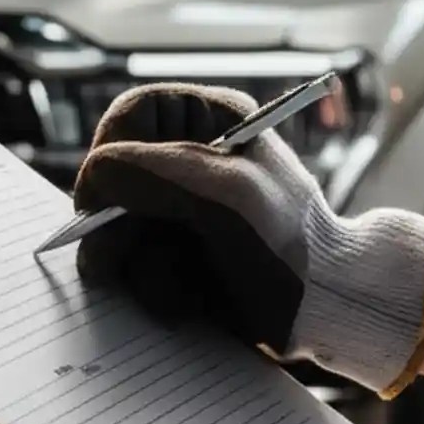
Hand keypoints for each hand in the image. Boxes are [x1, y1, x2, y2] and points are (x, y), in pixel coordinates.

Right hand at [72, 82, 423, 397]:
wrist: (330, 306)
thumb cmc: (286, 239)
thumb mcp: (216, 192)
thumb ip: (144, 172)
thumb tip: (93, 179)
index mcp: (208, 121)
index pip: (129, 118)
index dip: (107, 154)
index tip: (97, 195)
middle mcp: (190, 163)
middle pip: (114, 182)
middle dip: (117, 227)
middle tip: (110, 260)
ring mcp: (183, 212)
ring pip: (119, 232)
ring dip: (140, 267)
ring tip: (182, 285)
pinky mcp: (181, 257)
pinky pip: (140, 269)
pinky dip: (159, 290)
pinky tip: (194, 300)